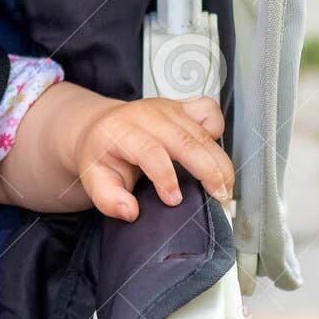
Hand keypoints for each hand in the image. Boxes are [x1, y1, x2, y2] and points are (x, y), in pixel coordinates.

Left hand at [70, 96, 229, 220]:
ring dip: (220, 162)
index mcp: (122, 130)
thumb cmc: (103, 154)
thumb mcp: (94, 178)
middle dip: (207, 171)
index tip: (175, 200)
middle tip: (218, 197)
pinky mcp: (183, 107)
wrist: (103, 127)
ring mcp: (167, 108)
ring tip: (224, 188)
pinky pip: (209, 111)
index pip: (149, 150)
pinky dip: (218, 131)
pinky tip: (213, 154)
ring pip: (202, 132)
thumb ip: (108, 198)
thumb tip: (130, 211)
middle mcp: (147, 115)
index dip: (165, 177)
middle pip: (185, 141)